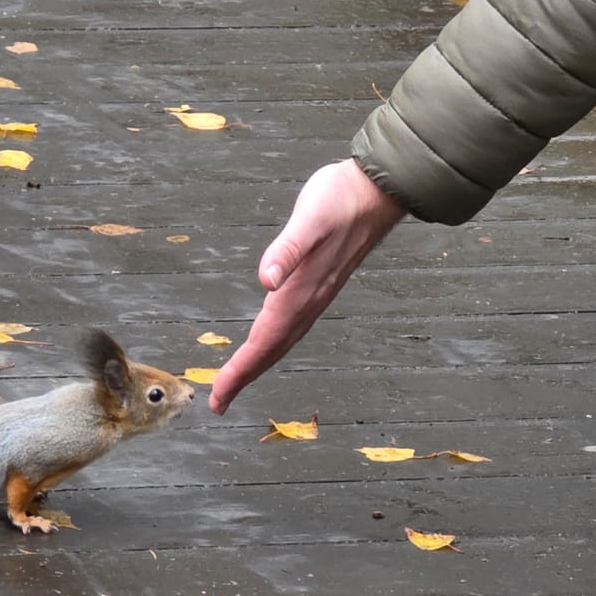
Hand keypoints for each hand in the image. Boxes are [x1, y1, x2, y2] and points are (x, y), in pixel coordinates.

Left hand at [209, 159, 404, 414]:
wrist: (376, 192)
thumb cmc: (339, 200)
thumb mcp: (309, 220)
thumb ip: (286, 251)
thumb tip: (266, 281)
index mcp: (300, 291)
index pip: (264, 341)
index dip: (240, 371)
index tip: (219, 397)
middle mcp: (308, 301)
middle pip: (272, 349)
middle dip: (245, 377)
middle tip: (220, 402)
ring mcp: (315, 295)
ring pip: (282, 341)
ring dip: (258, 364)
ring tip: (236, 382)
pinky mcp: (318, 285)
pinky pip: (290, 326)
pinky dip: (272, 342)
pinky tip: (265, 342)